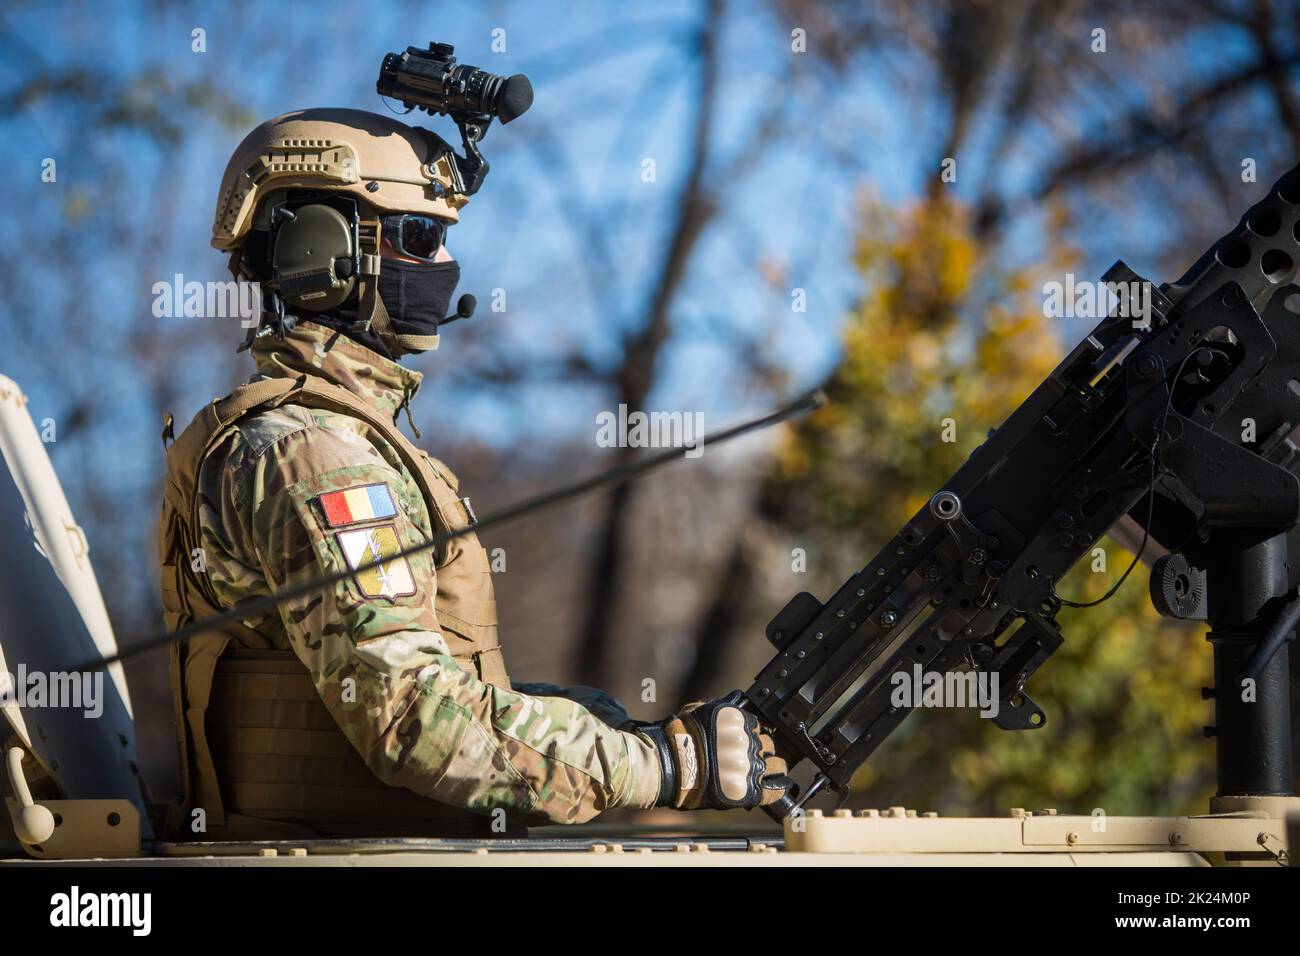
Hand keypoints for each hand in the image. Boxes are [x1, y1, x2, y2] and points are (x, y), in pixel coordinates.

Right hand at [631, 691, 789, 810]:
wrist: (668, 767)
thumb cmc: (678, 739)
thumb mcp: (698, 710)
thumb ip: (719, 708)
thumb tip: (730, 704)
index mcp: (738, 721)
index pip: (758, 726)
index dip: (753, 734)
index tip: (749, 739)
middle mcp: (747, 742)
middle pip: (767, 745)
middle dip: (762, 750)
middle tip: (755, 756)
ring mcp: (749, 767)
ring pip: (775, 766)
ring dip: (774, 767)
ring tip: (773, 771)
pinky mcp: (747, 790)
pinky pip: (772, 791)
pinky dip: (778, 790)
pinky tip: (781, 788)